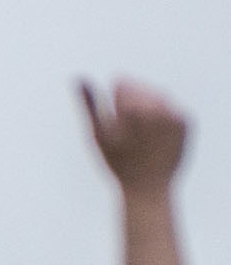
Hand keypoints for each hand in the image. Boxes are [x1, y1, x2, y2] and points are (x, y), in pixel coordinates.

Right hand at [82, 76, 190, 195]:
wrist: (148, 186)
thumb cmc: (118, 162)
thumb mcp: (97, 133)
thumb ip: (89, 103)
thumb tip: (78, 77)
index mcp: (133, 108)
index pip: (122, 84)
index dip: (114, 104)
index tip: (117, 124)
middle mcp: (158, 108)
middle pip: (141, 88)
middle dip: (132, 103)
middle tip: (130, 132)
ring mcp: (175, 114)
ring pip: (157, 95)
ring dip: (148, 108)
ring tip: (143, 134)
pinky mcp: (187, 121)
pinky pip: (171, 108)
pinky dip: (163, 117)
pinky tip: (156, 136)